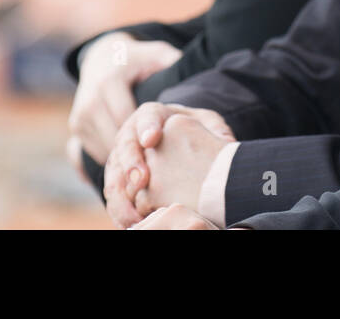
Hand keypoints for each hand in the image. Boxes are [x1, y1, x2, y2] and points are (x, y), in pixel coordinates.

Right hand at [68, 33, 182, 165]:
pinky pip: (96, 152)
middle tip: (161, 169)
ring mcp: (80, 115)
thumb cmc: (141, 59)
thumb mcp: (158, 54)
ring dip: (125, 161)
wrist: (104, 58)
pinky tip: (135, 162)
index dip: (147, 137)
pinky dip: (114, 160)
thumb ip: (174, 62)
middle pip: (115, 138)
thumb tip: (197, 73)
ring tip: (150, 170)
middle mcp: (90, 99)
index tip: (166, 151)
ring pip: (104, 150)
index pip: (127, 117)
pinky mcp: (77, 127)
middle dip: (137, 155)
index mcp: (109, 82)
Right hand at [105, 105, 233, 227]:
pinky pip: (114, 198)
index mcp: (153, 115)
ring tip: (137, 213)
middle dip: (131, 162)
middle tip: (142, 179)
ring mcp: (120, 159)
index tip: (152, 139)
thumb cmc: (195, 132)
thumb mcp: (206, 125)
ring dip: (122, 196)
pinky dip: (120, 212)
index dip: (148, 127)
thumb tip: (225, 144)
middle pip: (125, 146)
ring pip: (114, 176)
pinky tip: (133, 224)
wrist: (179, 146)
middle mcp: (131, 134)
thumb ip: (214, 130)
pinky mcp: (117, 181)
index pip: (148, 117)